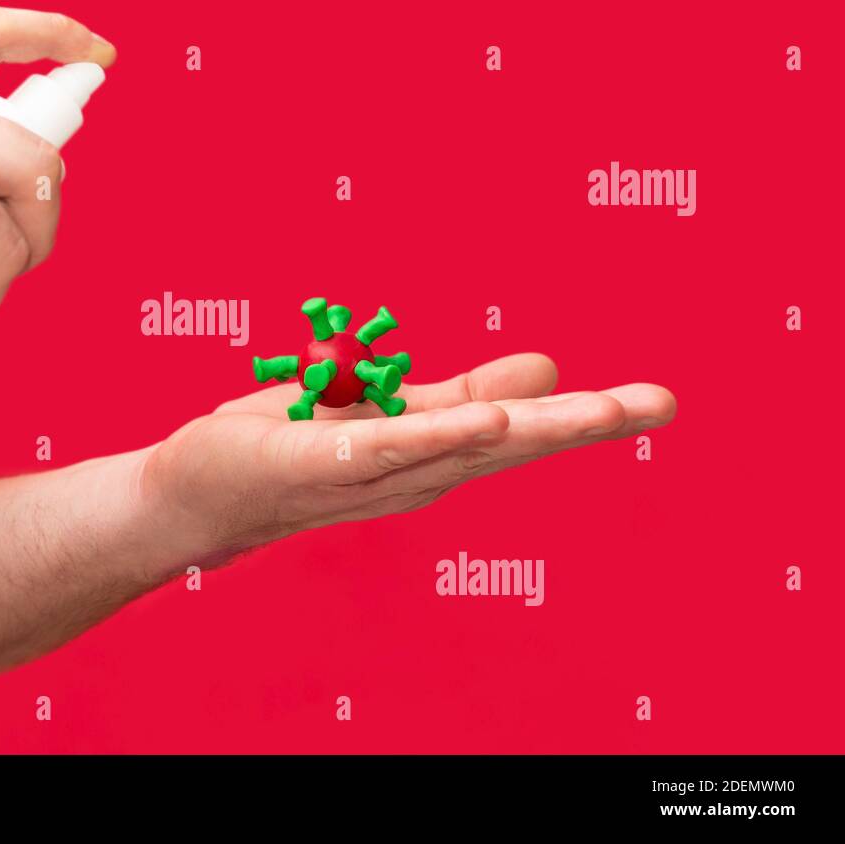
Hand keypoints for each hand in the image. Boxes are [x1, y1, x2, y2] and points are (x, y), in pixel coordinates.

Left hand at [139, 354, 675, 561]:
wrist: (201, 494)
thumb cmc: (292, 449)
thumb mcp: (386, 413)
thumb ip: (459, 396)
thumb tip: (547, 369)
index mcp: (433, 454)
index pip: (518, 433)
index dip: (587, 418)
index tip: (657, 401)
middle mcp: (414, 474)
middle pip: (508, 447)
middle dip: (586, 425)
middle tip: (662, 403)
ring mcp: (371, 475)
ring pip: (461, 449)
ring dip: (531, 429)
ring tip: (601, 408)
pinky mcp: (322, 465)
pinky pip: (387, 449)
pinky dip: (439, 435)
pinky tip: (488, 421)